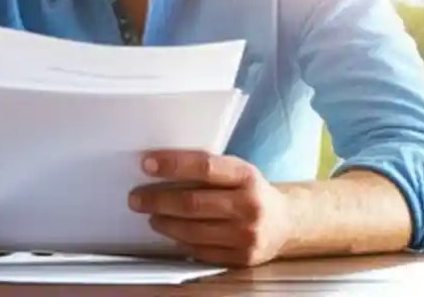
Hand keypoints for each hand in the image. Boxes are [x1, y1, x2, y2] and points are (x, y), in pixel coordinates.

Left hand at [128, 150, 292, 267]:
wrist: (287, 223)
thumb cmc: (251, 191)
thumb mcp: (237, 171)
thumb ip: (207, 169)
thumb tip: (159, 167)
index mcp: (246, 176)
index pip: (204, 167)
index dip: (172, 165)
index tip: (146, 164)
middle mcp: (249, 206)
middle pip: (192, 203)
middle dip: (157, 200)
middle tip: (137, 198)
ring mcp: (246, 236)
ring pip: (192, 231)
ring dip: (164, 223)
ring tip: (151, 216)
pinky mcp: (242, 258)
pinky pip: (201, 251)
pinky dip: (181, 241)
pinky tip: (172, 233)